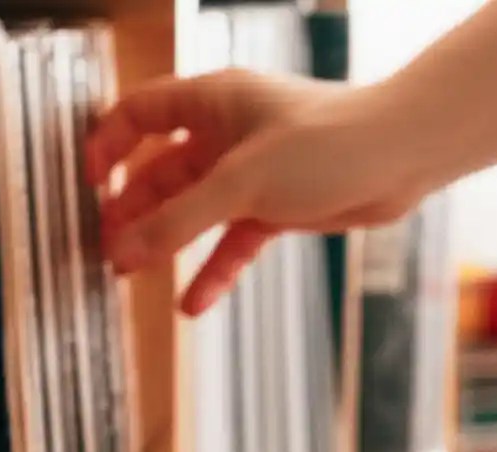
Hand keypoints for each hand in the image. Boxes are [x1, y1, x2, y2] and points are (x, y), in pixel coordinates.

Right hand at [87, 69, 425, 314]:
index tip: (90, 185)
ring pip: (190, 209)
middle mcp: (225, 134)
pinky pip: (229, 241)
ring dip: (161, 241)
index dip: (107, 144)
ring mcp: (248, 172)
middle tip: (106, 245)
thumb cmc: (330, 142)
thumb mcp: (240, 183)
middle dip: (131, 209)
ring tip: (129, 272)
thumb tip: (122, 252)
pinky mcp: (273, 206)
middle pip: (158, 170)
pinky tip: (192, 304)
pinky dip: (211, 270)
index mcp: (211, 102)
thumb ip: (176, 222)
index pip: (138, 113)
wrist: (406, 157)